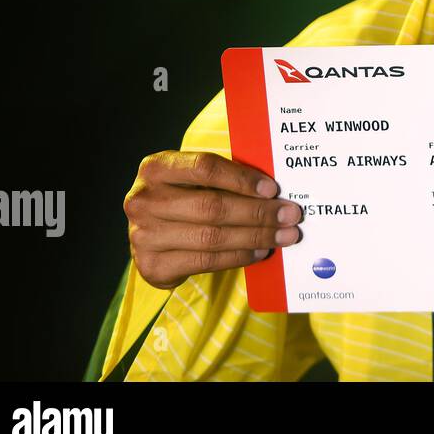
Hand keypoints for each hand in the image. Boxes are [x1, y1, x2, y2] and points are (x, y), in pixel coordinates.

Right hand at [124, 150, 301, 289]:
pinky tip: (259, 252)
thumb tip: (275, 192)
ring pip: (211, 237)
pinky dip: (238, 257)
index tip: (273, 189)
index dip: (242, 179)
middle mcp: (143, 200)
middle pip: (211, 206)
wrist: (151, 234)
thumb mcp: (194, 180)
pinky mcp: (151, 265)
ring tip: (282, 236)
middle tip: (290, 215)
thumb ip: (225, 179)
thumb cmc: (185, 198)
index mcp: (156, 168)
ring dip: (254, 237)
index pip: (204, 168)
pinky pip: (205, 261)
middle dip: (258, 212)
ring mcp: (143, 235)